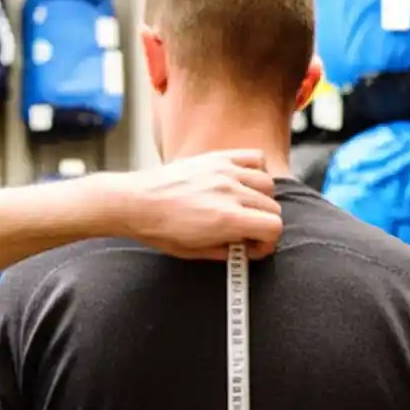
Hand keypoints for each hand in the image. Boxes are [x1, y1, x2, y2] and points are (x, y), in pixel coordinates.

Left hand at [96, 150, 283, 260]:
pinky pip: (254, 157)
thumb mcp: (195, 252)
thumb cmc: (159, 228)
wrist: (135, 202)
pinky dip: (256, 170)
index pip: (274, 227)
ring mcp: (225, 172)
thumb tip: (245, 250)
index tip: (254, 246)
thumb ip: (227, 251)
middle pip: (273, 208)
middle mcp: (230, 192)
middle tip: (246, 232)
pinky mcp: (217, 158)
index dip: (268, 242)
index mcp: (226, 218)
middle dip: (264, 224)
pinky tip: (243, 182)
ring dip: (262, 199)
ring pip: (268, 184)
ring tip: (244, 207)